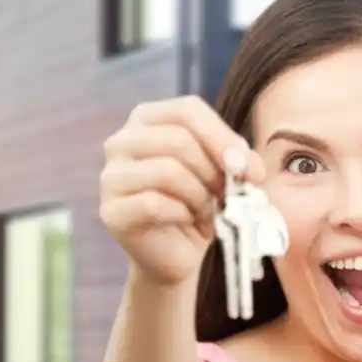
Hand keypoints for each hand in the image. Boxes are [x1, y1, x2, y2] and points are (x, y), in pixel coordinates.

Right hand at [99, 96, 264, 285]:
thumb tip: (244, 164)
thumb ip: (236, 158)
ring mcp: (111, 176)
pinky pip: (153, 204)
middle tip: (227, 194)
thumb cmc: (202, 201)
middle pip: (179, 140)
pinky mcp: (111, 211)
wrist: (181, 252)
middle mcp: (122, 142)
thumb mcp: (225, 171)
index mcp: (148, 119)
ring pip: (168, 171)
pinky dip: (182, 214)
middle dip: (213, 170)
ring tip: (206, 209)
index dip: (223, 137)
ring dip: (199, 195)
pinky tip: (186, 221)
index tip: (249, 168)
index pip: (187, 110)